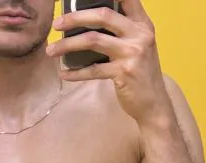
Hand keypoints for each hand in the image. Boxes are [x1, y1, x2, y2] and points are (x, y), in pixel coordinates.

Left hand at [46, 0, 174, 127]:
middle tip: (56, 24)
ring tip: (52, 50)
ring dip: (67, 45)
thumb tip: (88, 22)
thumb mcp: (138, 46)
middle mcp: (139, 34)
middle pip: (102, 15)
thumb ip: (122, 32)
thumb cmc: (141, 74)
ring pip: (93, 40)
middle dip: (75, 17)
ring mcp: (131, 53)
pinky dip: (75, 73)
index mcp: (142, 24)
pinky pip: (93, 70)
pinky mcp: (123, 73)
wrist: (154, 103)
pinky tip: (64, 74)